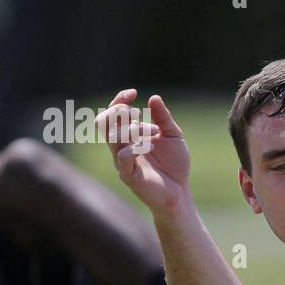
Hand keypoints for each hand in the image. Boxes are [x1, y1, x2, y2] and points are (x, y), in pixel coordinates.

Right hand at [96, 89, 191, 214]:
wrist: (180, 192)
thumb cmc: (174, 164)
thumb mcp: (173, 136)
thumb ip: (163, 118)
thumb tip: (153, 98)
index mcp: (129, 135)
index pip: (112, 114)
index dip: (119, 100)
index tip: (133, 93)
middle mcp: (121, 146)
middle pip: (104, 122)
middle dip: (119, 112)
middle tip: (139, 114)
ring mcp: (123, 161)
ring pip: (113, 137)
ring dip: (133, 128)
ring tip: (154, 132)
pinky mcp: (129, 175)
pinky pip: (122, 158)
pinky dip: (134, 148)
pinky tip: (149, 146)